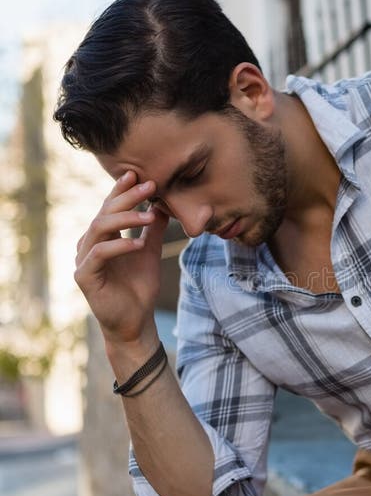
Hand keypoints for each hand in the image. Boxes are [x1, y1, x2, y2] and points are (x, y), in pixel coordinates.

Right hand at [75, 170, 168, 343]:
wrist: (135, 322)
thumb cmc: (139, 287)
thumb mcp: (151, 252)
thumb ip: (153, 229)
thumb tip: (162, 204)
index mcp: (102, 237)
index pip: (109, 207)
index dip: (121, 190)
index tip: (138, 174)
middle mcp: (88, 245)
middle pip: (104, 213)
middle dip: (127, 197)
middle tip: (149, 186)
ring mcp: (83, 260)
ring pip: (99, 229)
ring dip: (125, 218)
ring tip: (149, 215)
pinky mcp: (84, 276)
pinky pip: (100, 255)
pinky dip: (119, 246)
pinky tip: (138, 243)